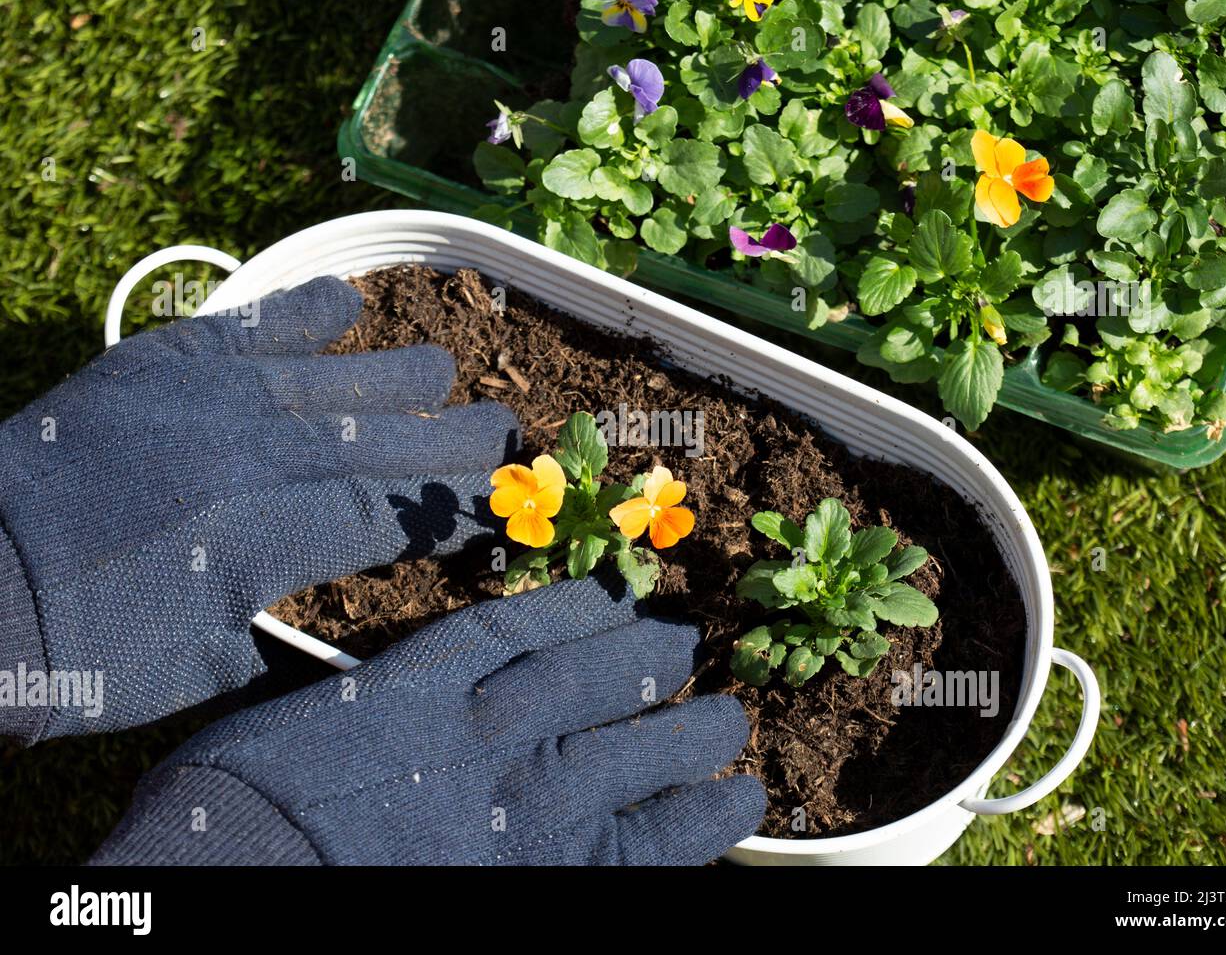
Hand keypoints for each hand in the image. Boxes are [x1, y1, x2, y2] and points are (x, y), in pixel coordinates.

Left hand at [0, 277, 516, 741]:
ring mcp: (214, 397)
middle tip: (509, 430)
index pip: (401, 510)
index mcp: (280, 535)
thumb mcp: (207, 667)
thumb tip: (340, 603)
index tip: (505, 502)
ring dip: (399, 373)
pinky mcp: (163, 362)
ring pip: (338, 375)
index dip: (460, 506)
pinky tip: (344, 305)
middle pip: (389, 437)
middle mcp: (264, 453)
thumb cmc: (88, 652)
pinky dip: (301, 311)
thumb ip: (287, 624)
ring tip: (444, 368)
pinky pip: (252, 324)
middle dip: (457, 437)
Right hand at [91, 578, 766, 865]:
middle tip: (690, 647)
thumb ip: (366, 703)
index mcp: (425, 682)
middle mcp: (493, 729)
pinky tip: (738, 804)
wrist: (236, 880)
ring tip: (729, 724)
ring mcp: (531, 804)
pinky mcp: (553, 877)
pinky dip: (703, 821)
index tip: (619, 595)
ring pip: (643, 748)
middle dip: (653, 657)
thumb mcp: (294, 725)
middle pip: (602, 674)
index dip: (585, 604)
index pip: (527, 624)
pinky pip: (652, 845)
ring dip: (696, 732)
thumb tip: (388, 702)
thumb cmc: (237, 813)